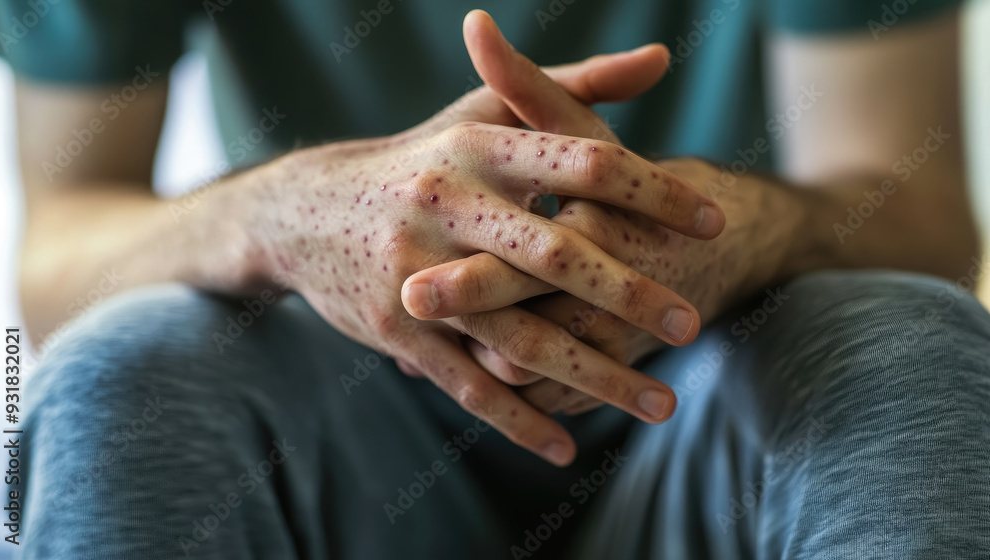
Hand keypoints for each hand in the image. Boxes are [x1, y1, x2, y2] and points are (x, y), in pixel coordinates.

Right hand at [234, 14, 725, 464]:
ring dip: (594, 376)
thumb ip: (574, 86)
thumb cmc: (420, 159)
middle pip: (556, 255)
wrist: (303, 212)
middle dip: (630, 294)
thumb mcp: (484, 113)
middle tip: (692, 324)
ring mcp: (418, 273)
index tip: (712, 222)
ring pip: (519, 337)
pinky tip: (568, 447)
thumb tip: (661, 60)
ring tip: (662, 407)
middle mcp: (448, 207)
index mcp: (479, 148)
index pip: (583, 163)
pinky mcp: (397, 328)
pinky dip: (519, 419)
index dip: (652, 192)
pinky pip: (468, 384)